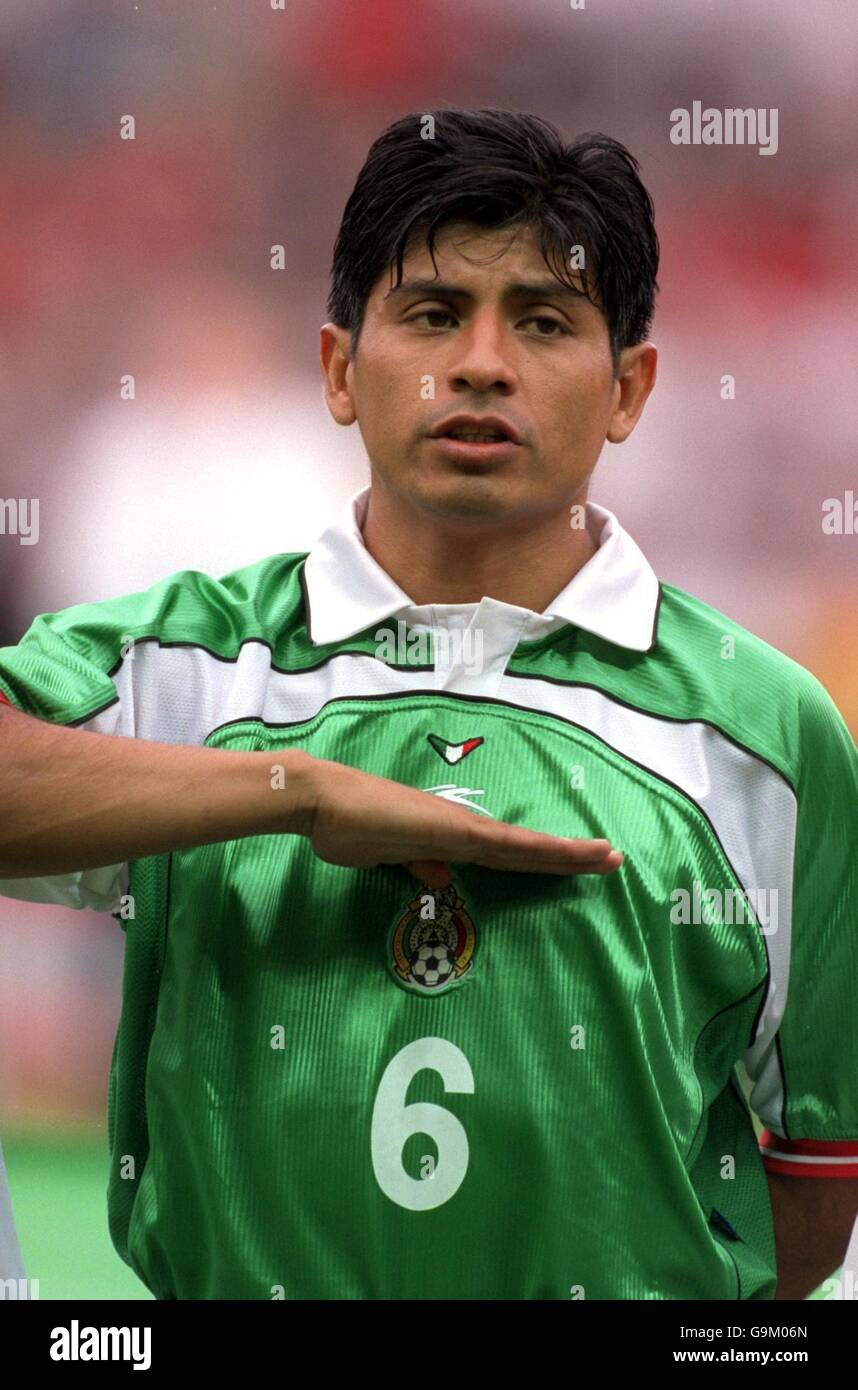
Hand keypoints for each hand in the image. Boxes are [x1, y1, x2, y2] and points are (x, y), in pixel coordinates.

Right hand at [303, 758, 623, 880]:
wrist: (324, 801)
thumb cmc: (348, 827)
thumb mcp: (388, 857)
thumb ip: (417, 865)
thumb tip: (442, 878)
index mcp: (450, 839)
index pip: (507, 855)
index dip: (542, 860)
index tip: (577, 864)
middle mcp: (463, 830)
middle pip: (527, 849)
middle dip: (570, 856)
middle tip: (614, 859)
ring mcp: (461, 829)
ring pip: (526, 846)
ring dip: (568, 853)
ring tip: (607, 857)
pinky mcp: (454, 832)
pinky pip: (506, 846)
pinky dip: (540, 851)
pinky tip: (568, 854)